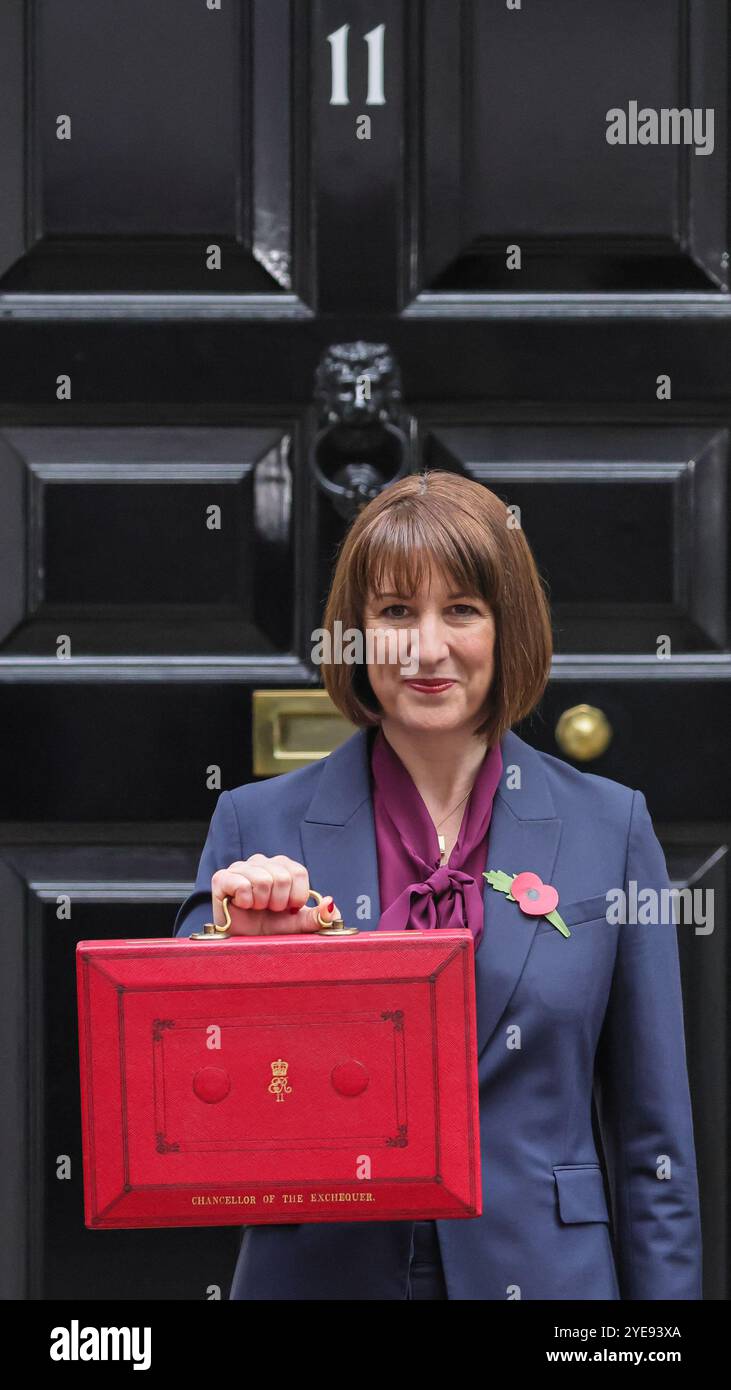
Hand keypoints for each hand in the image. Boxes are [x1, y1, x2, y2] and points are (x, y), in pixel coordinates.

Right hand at [210, 855, 340, 935]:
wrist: (242, 944)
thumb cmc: (269, 931)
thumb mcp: (298, 925)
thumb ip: (317, 917)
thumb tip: (331, 904)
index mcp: (282, 867)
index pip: (298, 871)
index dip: (297, 896)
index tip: (289, 909)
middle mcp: (261, 862)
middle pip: (282, 876)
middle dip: (279, 903)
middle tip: (269, 910)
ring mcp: (241, 868)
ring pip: (264, 880)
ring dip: (261, 903)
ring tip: (256, 909)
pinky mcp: (222, 877)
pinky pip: (242, 885)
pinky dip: (245, 902)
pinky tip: (241, 906)